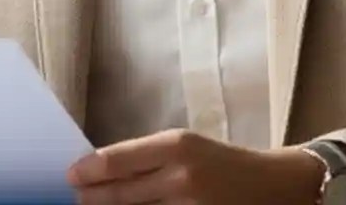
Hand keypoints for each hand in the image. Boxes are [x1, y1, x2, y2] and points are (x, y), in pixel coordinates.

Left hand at [67, 129, 323, 204]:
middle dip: (92, 199)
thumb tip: (99, 171)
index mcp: (176, 146)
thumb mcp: (185, 146)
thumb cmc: (222, 162)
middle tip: (76, 199)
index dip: (88, 172)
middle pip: (121, 195)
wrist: (275, 185)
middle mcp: (181, 178)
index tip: (70, 176)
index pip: (118, 161)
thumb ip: (146, 158)